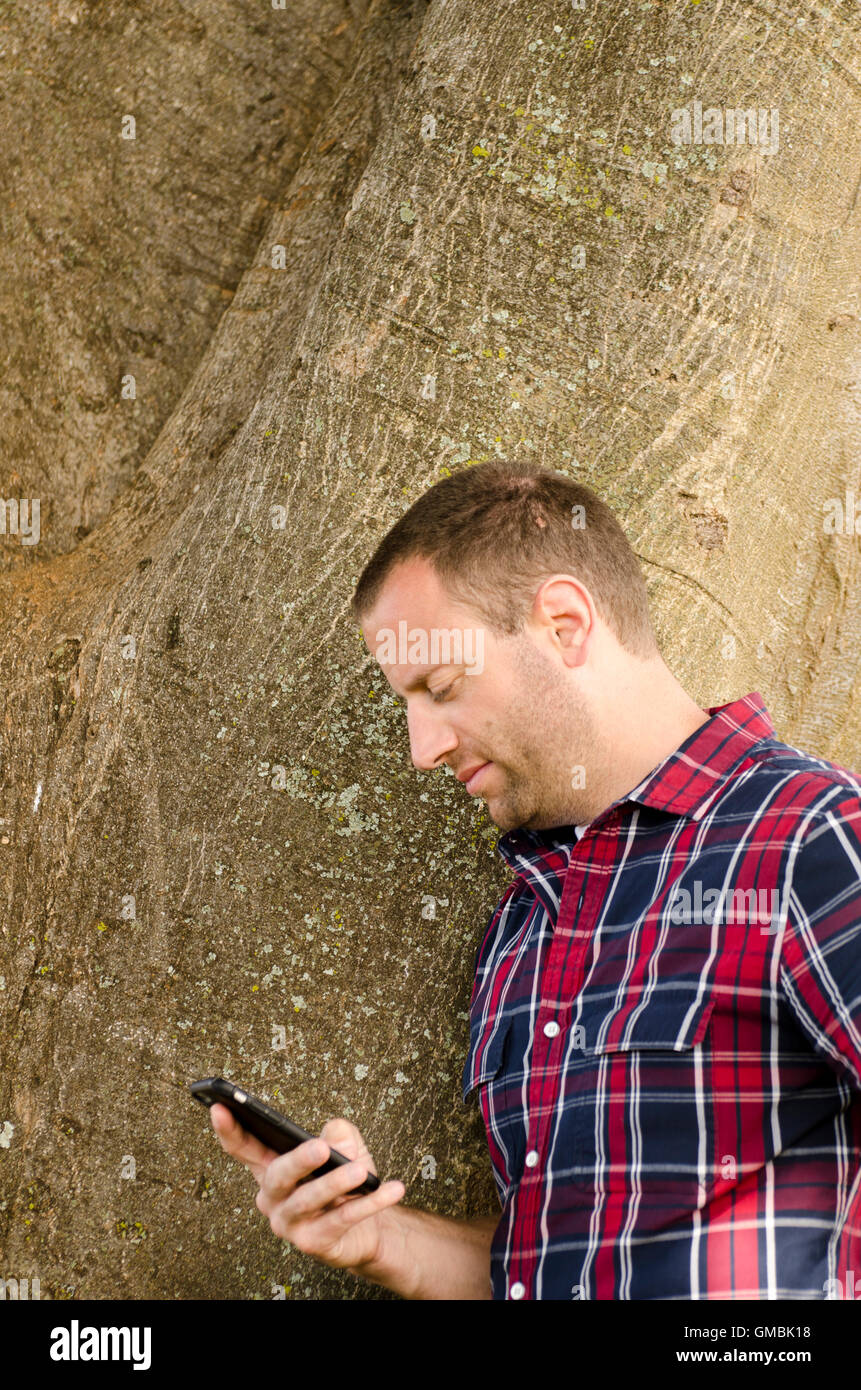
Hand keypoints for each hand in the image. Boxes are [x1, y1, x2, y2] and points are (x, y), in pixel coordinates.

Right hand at [210, 1104, 405, 1271]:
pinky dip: (369, 1204)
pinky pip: (341, 1220)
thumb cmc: (346, 1181)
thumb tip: (337, 1140)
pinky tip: (391, 1189)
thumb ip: (339, 1133)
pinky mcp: (313, 1243)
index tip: (219, 1107)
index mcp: (270, 1167)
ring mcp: (289, 1223)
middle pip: (277, 1175)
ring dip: (336, 1183)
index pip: (243, 1147)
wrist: (369, 1227)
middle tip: (319, 1148)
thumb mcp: (346, 1146)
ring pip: (308, 1200)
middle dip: (297, 1160)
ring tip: (361, 1172)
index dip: (229, 1128)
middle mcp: (273, 1197)